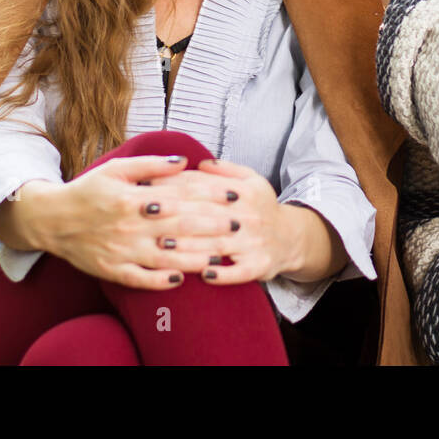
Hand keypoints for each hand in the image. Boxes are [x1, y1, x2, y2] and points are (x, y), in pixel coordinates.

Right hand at [40, 154, 242, 288]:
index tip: (232, 195)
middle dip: (211, 227)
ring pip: (164, 258)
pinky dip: (161, 282)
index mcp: (132, 198)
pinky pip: (140, 279)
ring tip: (221, 256)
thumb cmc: (88, 190)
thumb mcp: (116, 169)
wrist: (51, 219)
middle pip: (178, 228)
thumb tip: (184, 161)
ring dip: (194, 259)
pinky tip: (183, 280)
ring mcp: (121, 251)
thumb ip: (151, 165)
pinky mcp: (112, 270)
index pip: (179, 197)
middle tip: (238, 225)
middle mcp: (129, 226)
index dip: (208, 196)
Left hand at [146, 158, 297, 284]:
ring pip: (218, 245)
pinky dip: (222, 275)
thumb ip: (225, 169)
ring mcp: (254, 242)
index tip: (149, 186)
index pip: (204, 186)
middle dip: (175, 213)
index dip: (175, 185)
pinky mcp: (259, 266)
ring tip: (163, 245)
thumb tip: (199, 161)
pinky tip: (203, 276)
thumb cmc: (261, 207)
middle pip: (207, 214)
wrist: (291, 238)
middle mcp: (249, 216)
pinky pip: (239, 273)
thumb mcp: (251, 180)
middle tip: (148, 213)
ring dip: (190, 246)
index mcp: (244, 192)